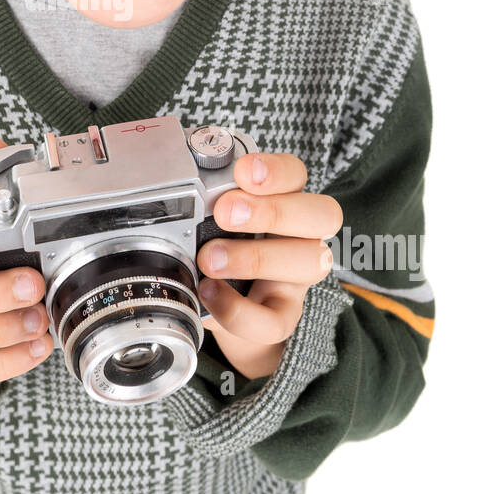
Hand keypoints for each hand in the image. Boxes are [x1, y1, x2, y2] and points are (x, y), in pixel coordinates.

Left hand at [197, 152, 342, 380]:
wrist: (219, 304)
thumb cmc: (217, 245)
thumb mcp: (209, 218)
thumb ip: (202, 201)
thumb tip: (171, 185)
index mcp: (286, 200)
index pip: (298, 175)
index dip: (277, 171)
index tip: (243, 172)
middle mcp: (302, 235)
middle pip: (323, 215)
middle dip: (273, 211)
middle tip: (225, 212)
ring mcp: (297, 278)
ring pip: (310, 262)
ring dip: (256, 257)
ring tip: (209, 259)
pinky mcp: (283, 316)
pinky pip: (275, 322)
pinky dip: (238, 310)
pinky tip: (208, 292)